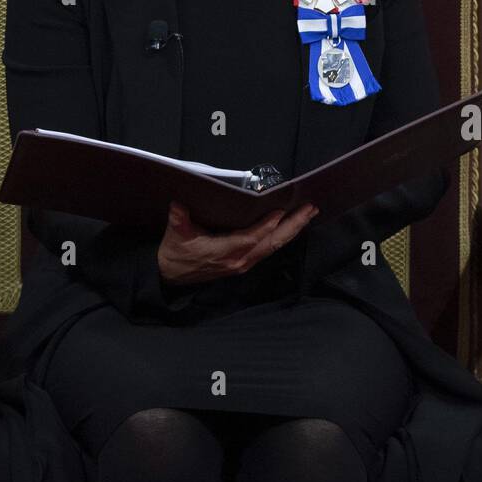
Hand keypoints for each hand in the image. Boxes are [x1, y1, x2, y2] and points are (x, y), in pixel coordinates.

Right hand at [157, 201, 319, 286]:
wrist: (171, 275)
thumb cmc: (175, 252)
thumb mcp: (175, 235)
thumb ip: (178, 220)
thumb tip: (179, 206)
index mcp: (223, 252)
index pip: (249, 238)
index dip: (265, 227)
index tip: (280, 212)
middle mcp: (238, 260)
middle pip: (270, 243)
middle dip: (292, 226)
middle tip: (310, 209)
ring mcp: (243, 263)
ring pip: (273, 247)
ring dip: (292, 230)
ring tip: (308, 214)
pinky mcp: (244, 263)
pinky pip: (268, 250)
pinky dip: (282, 237)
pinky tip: (291, 227)